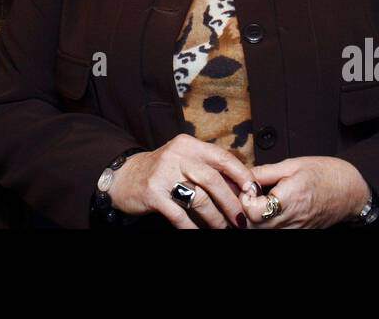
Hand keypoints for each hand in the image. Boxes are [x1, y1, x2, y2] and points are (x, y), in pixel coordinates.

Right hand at [109, 134, 253, 228]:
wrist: (125, 177)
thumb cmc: (163, 171)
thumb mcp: (184, 160)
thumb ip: (208, 168)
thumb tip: (242, 187)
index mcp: (189, 145)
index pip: (222, 158)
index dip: (241, 175)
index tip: (253, 192)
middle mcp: (176, 156)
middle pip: (213, 180)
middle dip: (231, 203)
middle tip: (241, 219)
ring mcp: (163, 174)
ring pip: (199, 199)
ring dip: (215, 218)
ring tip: (223, 228)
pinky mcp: (153, 194)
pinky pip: (179, 215)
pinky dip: (192, 228)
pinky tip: (199, 234)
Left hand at [241, 156, 369, 228]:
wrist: (351, 192)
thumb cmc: (327, 175)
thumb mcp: (294, 164)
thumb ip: (266, 171)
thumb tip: (246, 174)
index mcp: (290, 197)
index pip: (253, 211)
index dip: (245, 198)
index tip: (249, 187)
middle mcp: (292, 218)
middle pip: (253, 225)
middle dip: (245, 210)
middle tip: (250, 194)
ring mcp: (295, 229)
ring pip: (262, 231)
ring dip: (254, 218)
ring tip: (260, 201)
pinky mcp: (299, 233)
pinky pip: (275, 231)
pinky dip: (266, 223)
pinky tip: (269, 209)